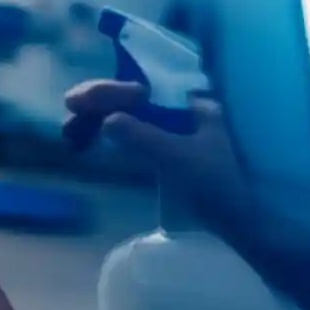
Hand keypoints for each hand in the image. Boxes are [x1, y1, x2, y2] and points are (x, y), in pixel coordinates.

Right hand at [64, 80, 254, 221]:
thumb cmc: (213, 186)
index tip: (79, 99)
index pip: (145, 85)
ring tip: (73, 128)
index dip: (110, 89)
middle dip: (102, 101)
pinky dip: (114, 133)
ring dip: (103, 116)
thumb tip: (108, 120)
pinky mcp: (171, 153)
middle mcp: (186, 112)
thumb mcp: (176, 159)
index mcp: (193, 105)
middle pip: (136, 97)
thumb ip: (143, 137)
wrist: (238, 224)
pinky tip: (94, 136)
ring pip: (133, 115)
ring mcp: (179, 133)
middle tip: (70, 108)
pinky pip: (137, 133)